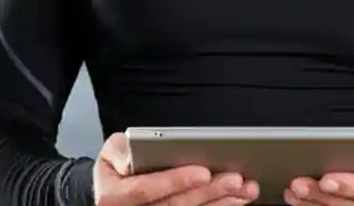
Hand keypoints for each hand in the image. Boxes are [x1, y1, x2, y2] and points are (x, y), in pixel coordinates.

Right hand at [94, 132, 261, 204]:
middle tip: (234, 179)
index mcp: (115, 196)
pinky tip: (234, 201)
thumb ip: (119, 152)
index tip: (203, 172)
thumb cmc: (117, 171)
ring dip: (220, 203)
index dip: (175, 181)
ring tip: (243, 190)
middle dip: (208, 192)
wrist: (115, 194)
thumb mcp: (110, 154)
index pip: (145, 189)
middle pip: (175, 205)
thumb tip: (130, 158)